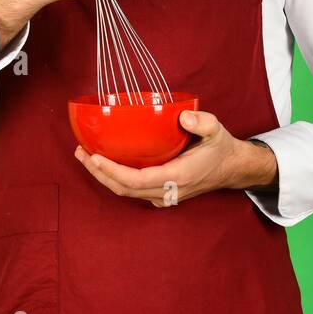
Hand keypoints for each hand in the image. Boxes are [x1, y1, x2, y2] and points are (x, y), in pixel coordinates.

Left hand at [73, 110, 276, 206]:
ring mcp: (164, 196)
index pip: (136, 180)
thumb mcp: (217, 130)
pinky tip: (104, 164)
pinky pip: (133, 191)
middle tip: (80, 152)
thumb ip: (202, 122)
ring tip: (85, 157)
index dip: (112, 171)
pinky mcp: (161, 194)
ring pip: (126, 193)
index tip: (94, 157)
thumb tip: (183, 117)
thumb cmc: (221, 149)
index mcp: (178, 177)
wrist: (231, 169)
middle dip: (98, 173)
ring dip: (103, 177)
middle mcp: (168, 192)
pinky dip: (115, 179)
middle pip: (124, 189)